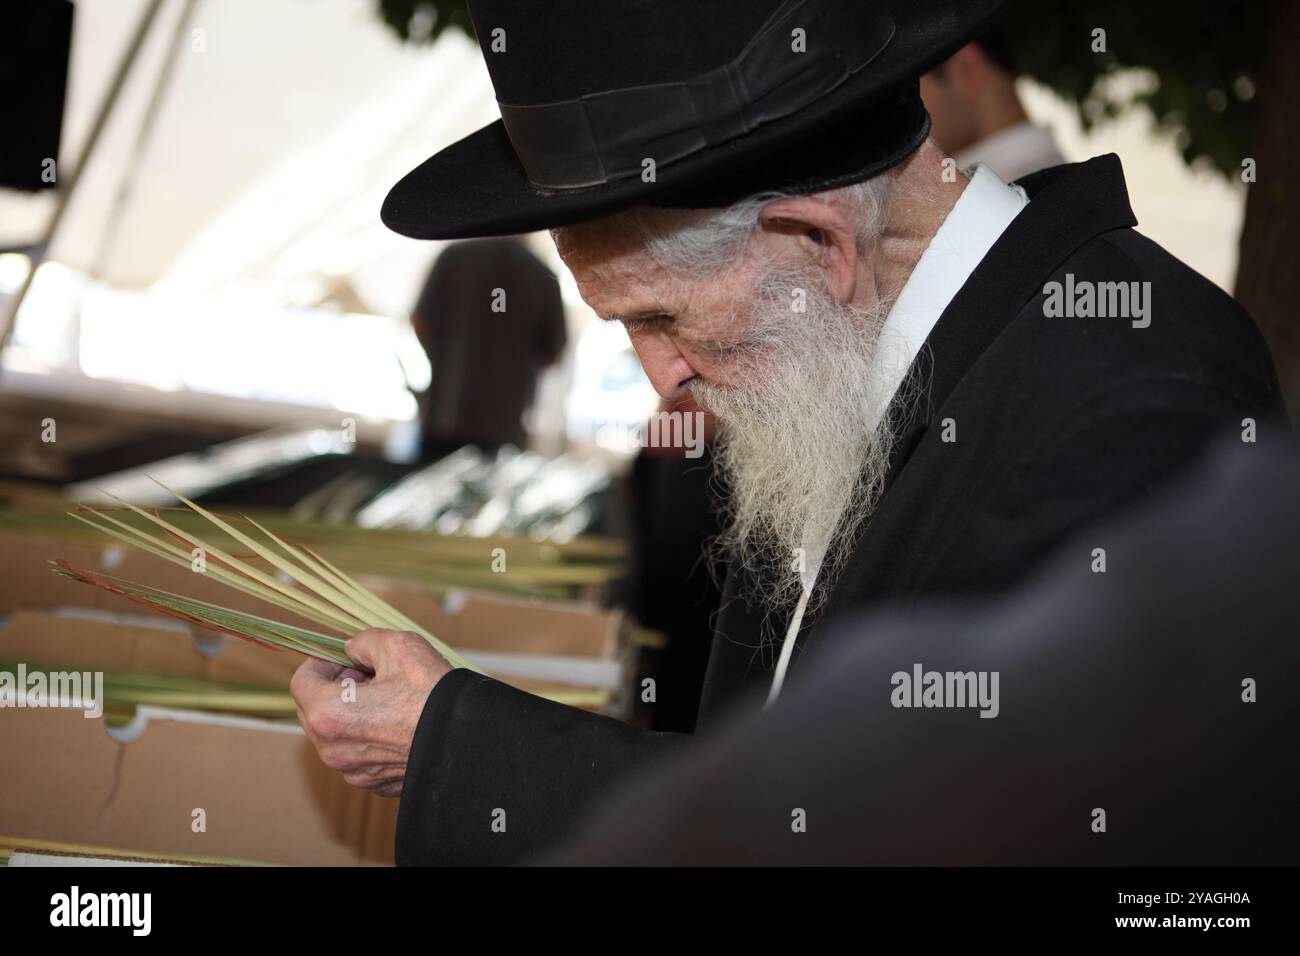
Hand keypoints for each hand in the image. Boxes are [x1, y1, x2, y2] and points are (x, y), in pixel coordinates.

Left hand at [290, 628, 452, 796]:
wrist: (468, 740)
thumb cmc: (432, 694)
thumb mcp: (398, 645)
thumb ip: (363, 641)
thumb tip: (353, 649)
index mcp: (328, 713)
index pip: (301, 680)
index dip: (324, 661)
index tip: (349, 659)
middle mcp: (332, 748)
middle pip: (313, 709)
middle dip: (336, 688)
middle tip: (371, 676)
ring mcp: (352, 771)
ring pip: (336, 733)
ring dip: (352, 713)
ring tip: (389, 700)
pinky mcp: (373, 783)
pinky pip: (357, 753)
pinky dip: (368, 736)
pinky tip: (399, 723)